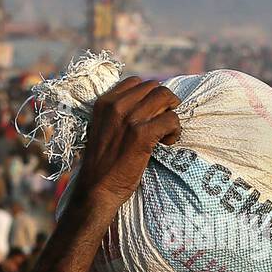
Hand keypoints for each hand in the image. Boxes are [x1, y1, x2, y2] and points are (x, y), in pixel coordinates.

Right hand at [69, 77, 179, 209]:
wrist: (97, 189)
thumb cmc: (103, 163)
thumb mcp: (103, 128)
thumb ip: (119, 113)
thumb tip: (146, 104)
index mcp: (104, 102)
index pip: (137, 82)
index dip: (149, 96)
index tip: (151, 114)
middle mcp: (116, 106)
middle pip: (155, 88)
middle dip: (164, 104)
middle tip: (162, 124)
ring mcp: (129, 118)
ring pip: (166, 99)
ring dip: (171, 115)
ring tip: (165, 134)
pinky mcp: (142, 134)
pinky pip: (172, 119)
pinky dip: (175, 131)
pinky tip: (167, 142)